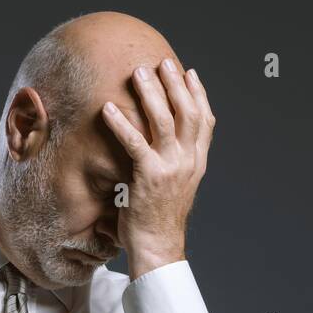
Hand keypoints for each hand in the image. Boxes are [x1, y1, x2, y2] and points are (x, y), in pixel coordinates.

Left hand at [101, 58, 214, 279]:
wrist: (159, 249)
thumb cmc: (160, 220)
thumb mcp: (176, 187)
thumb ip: (175, 163)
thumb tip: (165, 145)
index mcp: (197, 163)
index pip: (206, 121)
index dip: (199, 94)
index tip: (190, 73)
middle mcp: (189, 162)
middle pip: (188, 112)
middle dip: (175, 84)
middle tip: (161, 62)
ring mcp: (171, 169)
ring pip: (164, 121)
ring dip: (151, 94)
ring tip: (138, 73)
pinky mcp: (149, 178)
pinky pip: (134, 143)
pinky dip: (120, 124)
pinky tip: (107, 109)